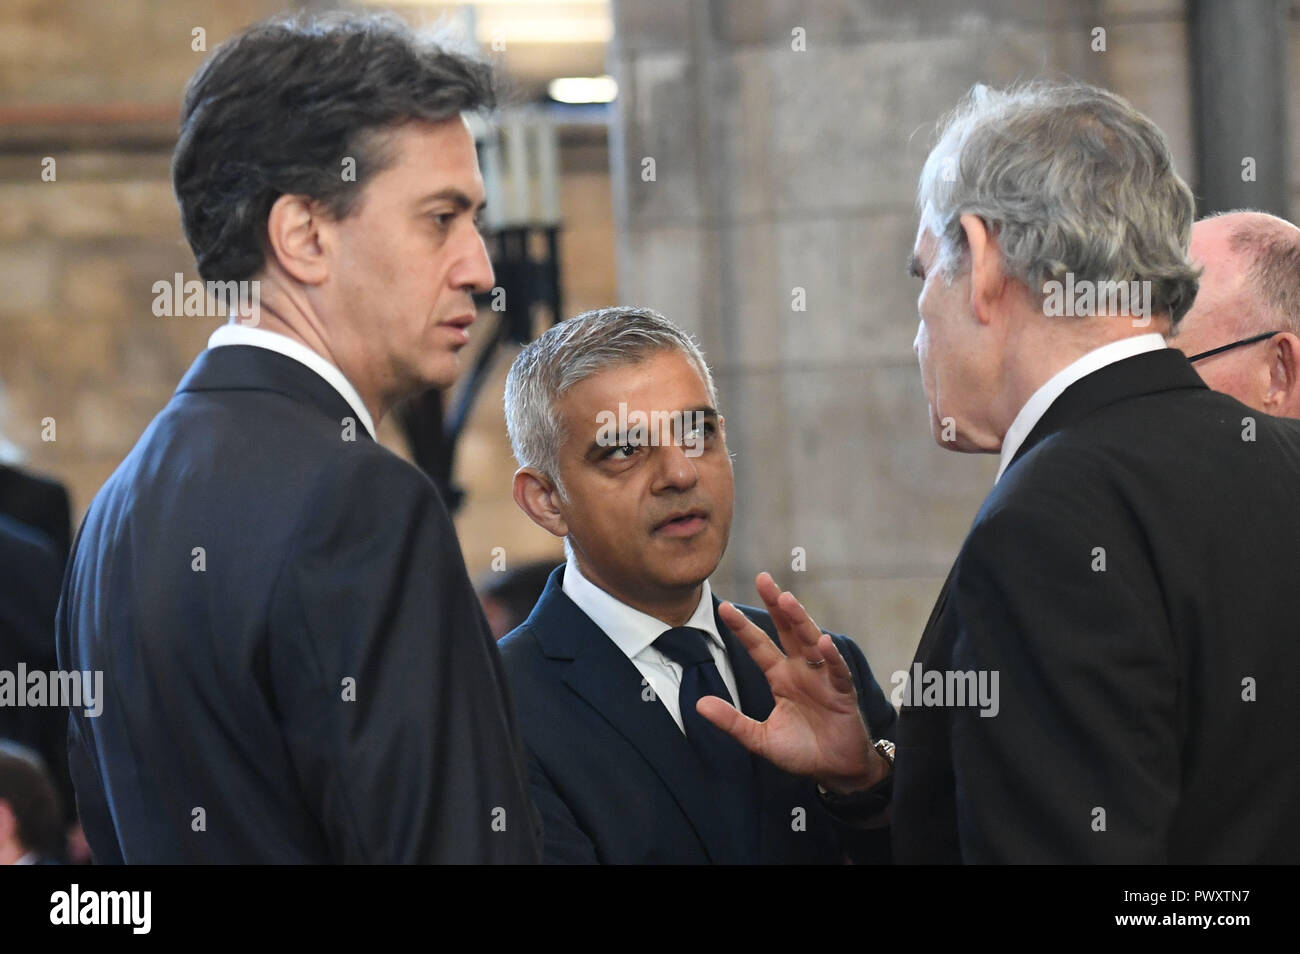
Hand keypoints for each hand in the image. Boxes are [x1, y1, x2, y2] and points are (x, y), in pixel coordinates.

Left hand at [697, 572, 886, 793]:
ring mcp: (823, 678)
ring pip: (811, 641)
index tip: (724, 606)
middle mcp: (801, 670)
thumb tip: (699, 705)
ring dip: (800, 620)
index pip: (759, 646)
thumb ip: (732, 722)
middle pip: (786, 630)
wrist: (835, 771)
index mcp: (781, 677)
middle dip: (776, 605)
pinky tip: (824, 642)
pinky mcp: (843, 692)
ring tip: (787, 600)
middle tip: (763, 579)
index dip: (742, 627)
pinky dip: (831, 657)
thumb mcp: (760, 739)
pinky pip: (837, 671)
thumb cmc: (801, 751)